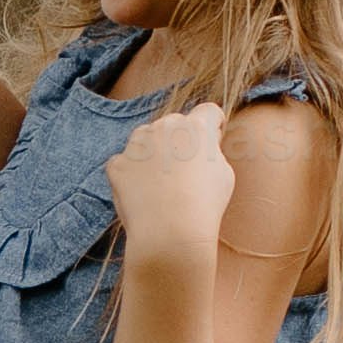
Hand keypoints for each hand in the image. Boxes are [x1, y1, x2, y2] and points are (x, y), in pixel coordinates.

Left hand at [108, 94, 236, 259]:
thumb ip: (212, 152)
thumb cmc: (204, 204)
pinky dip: (132, 174)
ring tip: (161, 182)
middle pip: (174, 124)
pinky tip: (142, 193)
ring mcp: (138, 144)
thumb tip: (204, 149)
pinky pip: (125, 163)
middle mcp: (165, 127)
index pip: (207, 112)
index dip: (212, 125)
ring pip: (146, 138)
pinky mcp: (118, 163)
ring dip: (153, 151)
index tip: (212, 139)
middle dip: (179, 140)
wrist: (171, 231)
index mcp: (195, 127)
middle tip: (184, 170)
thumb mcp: (224, 173)